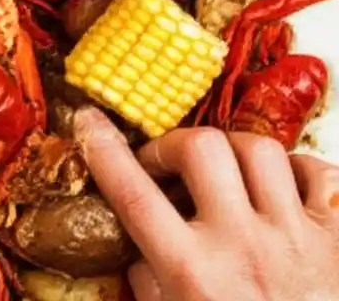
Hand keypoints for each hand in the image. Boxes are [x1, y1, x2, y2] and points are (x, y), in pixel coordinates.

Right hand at [75, 107, 338, 300]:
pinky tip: (277, 186)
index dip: (103, 148)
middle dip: (174, 145)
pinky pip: (318, 172)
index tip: (88, 122)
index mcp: (192, 271)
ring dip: (232, 152)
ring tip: (221, 174)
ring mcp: (298, 238)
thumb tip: (139, 246)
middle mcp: (243, 245)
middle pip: (201, 148)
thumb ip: (151, 282)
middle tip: (166, 166)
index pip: (133, 192)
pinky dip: (296, 169)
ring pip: (261, 150)